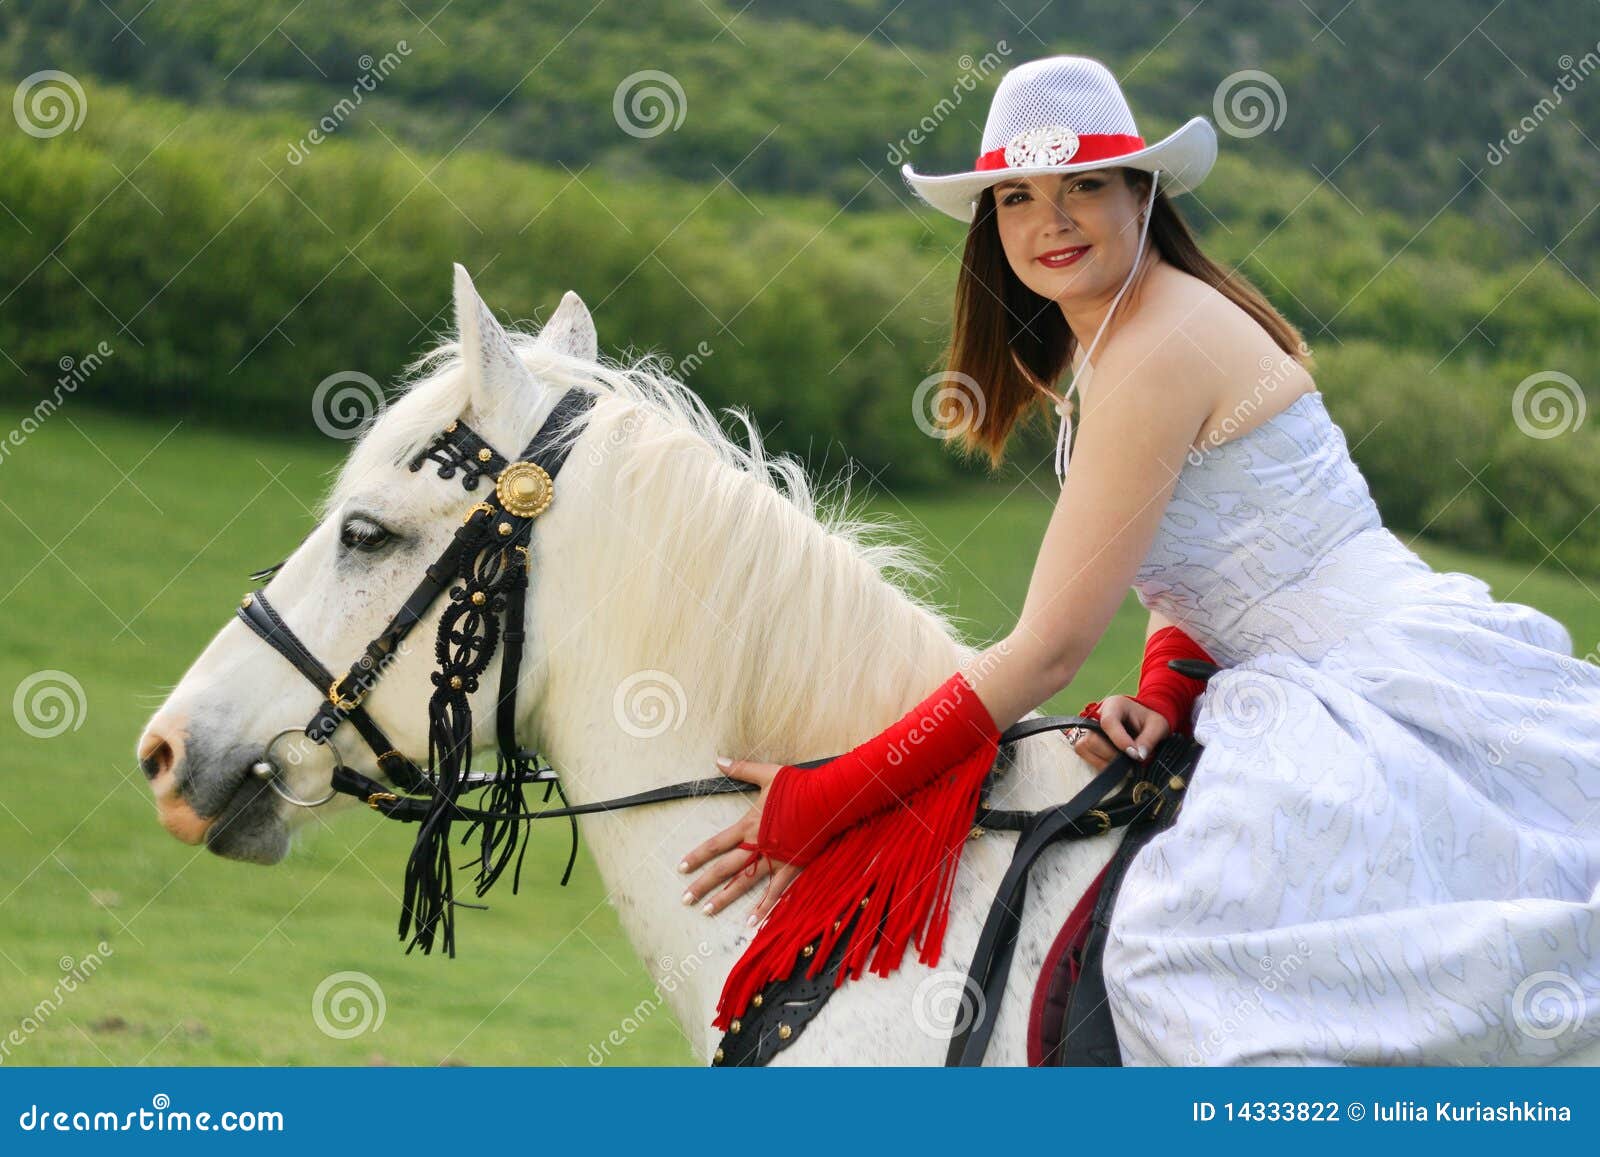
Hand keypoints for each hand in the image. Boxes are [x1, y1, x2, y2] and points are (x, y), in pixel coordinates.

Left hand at [678, 757, 801, 925]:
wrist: (828, 798)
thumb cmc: (799, 785)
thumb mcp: (767, 773)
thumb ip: (741, 769)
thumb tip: (718, 760)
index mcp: (748, 825)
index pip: (716, 844)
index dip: (697, 856)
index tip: (681, 868)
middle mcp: (757, 845)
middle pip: (724, 868)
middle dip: (703, 884)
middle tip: (685, 899)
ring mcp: (774, 858)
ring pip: (744, 883)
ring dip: (725, 898)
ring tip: (708, 912)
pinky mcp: (792, 866)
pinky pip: (775, 892)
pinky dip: (764, 909)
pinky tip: (751, 923)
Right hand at [1067, 694, 1169, 769]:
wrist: (1142, 723)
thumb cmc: (1149, 721)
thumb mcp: (1157, 726)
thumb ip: (1149, 739)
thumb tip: (1138, 755)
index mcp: (1114, 705)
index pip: (1108, 722)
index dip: (1120, 741)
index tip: (1135, 755)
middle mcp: (1096, 715)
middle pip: (1092, 738)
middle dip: (1111, 755)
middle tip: (1130, 763)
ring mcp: (1088, 728)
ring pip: (1084, 747)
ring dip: (1103, 761)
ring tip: (1123, 765)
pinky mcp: (1086, 741)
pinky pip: (1084, 755)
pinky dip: (1099, 764)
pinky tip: (1115, 765)